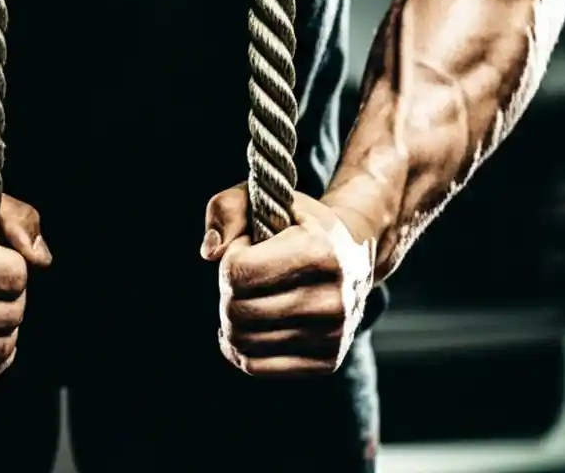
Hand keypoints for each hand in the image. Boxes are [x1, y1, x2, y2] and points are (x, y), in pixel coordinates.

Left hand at [201, 184, 375, 376]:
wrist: (354, 254)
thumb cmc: (298, 224)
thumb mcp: (265, 197)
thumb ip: (227, 209)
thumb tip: (210, 253)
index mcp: (320, 252)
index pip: (238, 272)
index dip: (230, 258)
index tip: (245, 248)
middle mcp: (334, 299)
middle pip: (237, 310)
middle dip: (226, 291)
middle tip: (242, 277)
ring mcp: (334, 335)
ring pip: (242, 341)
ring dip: (230, 319)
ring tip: (247, 298)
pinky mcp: (327, 361)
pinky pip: (256, 367)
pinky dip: (237, 350)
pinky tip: (241, 328)